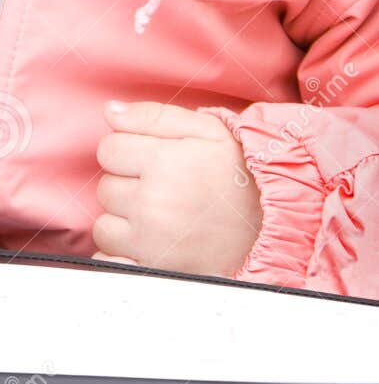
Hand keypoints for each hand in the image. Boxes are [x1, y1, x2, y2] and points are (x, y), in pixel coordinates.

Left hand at [92, 100, 262, 277]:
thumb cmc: (240, 173)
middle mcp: (153, 204)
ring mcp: (153, 242)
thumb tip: (109, 112)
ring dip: (123, 221)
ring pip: (105, 226)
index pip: (108, 149)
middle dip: (127, 184)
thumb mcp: (207, 130)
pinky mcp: (156, 271)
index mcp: (163, 163)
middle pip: (105, 187)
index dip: (127, 150)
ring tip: (158, 216)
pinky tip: (146, 243)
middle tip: (161, 188)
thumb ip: (153, 116)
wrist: (276, 228)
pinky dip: (122, 254)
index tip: (151, 159)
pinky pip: (111, 261)